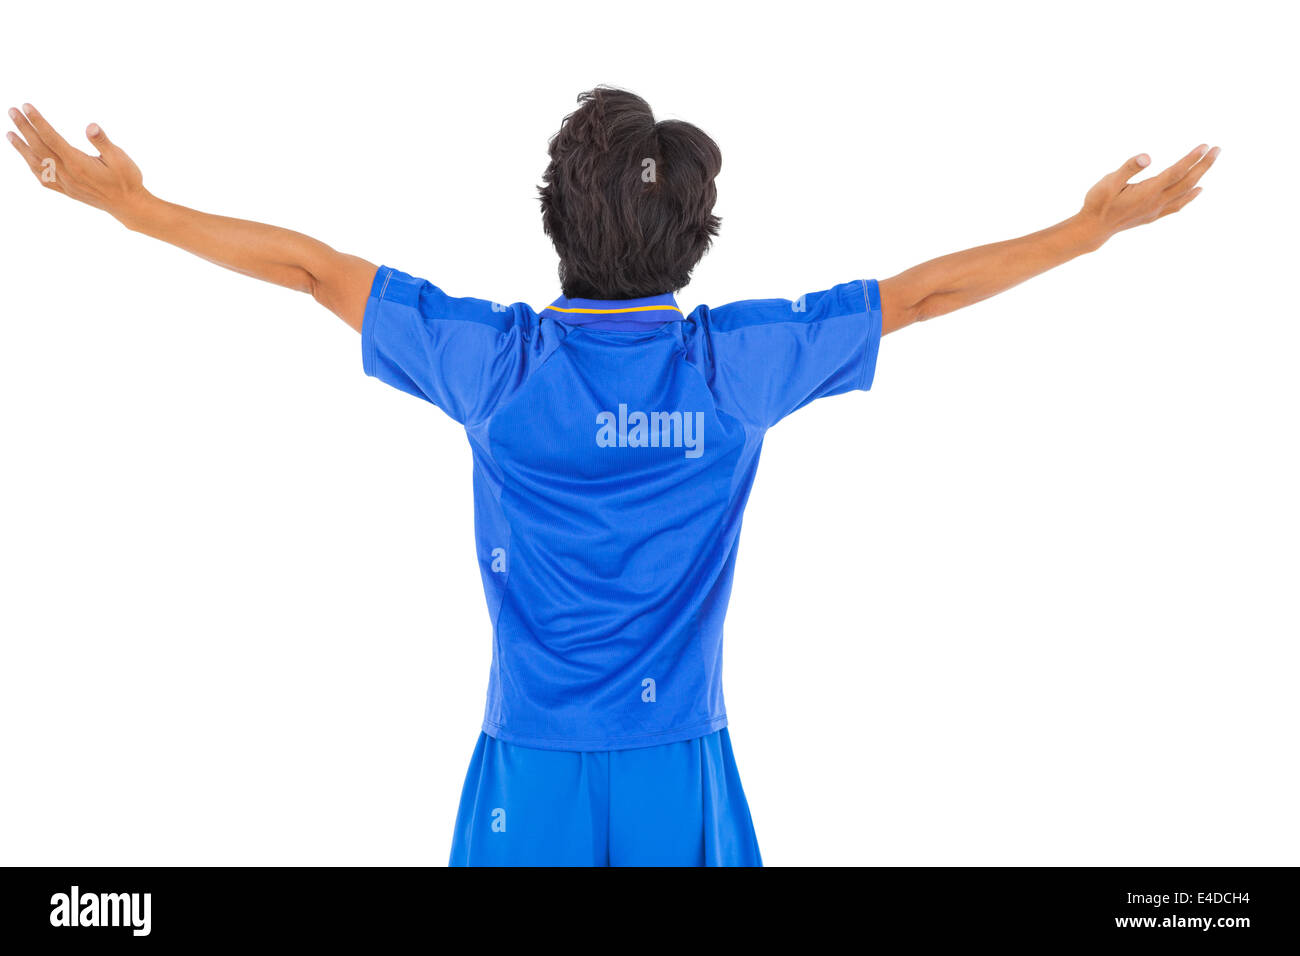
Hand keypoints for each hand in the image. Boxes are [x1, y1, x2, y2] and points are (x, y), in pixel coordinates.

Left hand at [7, 102, 149, 221]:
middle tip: (12, 112)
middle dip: (24, 128)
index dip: (37, 122)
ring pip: (37, 164)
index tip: (26, 107)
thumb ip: (103, 142)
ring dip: (22, 148)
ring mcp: (66, 184)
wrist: (129, 206)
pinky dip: (32, 166)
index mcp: (79, 164)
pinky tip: (27, 158)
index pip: (51, 139)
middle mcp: (68, 174)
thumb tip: (91, 127)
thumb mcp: (120, 158)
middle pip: (40, 148)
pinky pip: (44, 178)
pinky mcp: (68, 191)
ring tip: (10, 134)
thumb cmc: (127, 180)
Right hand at [1078, 144, 1219, 245]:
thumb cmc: (1098, 203)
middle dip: (1203, 165)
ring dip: (1199, 177)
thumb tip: (1147, 157)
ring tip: (1210, 162)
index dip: (1192, 159)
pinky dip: (1190, 196)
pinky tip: (1197, 190)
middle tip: (1217, 149)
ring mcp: (1156, 210)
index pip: (1176, 172)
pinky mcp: (1152, 215)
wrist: (1093, 229)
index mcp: (1148, 192)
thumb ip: (1128, 168)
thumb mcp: (1108, 182)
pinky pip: (1178, 205)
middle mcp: (1156, 201)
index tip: (1205, 146)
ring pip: (1185, 192)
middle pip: (1186, 181)